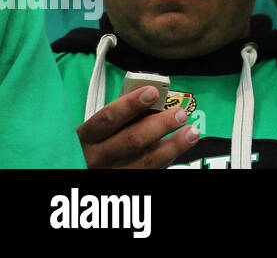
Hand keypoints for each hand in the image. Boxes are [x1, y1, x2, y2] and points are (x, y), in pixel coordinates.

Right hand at [77, 86, 199, 167]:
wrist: (83, 173)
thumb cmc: (95, 144)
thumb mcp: (97, 130)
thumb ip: (123, 116)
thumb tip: (155, 99)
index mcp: (87, 137)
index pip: (108, 118)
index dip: (130, 104)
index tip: (152, 92)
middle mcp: (97, 157)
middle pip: (131, 141)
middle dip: (159, 126)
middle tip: (179, 114)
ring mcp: (112, 173)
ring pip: (146, 161)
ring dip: (173, 146)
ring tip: (191, 132)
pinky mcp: (126, 184)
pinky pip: (150, 172)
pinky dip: (167, 159)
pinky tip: (179, 148)